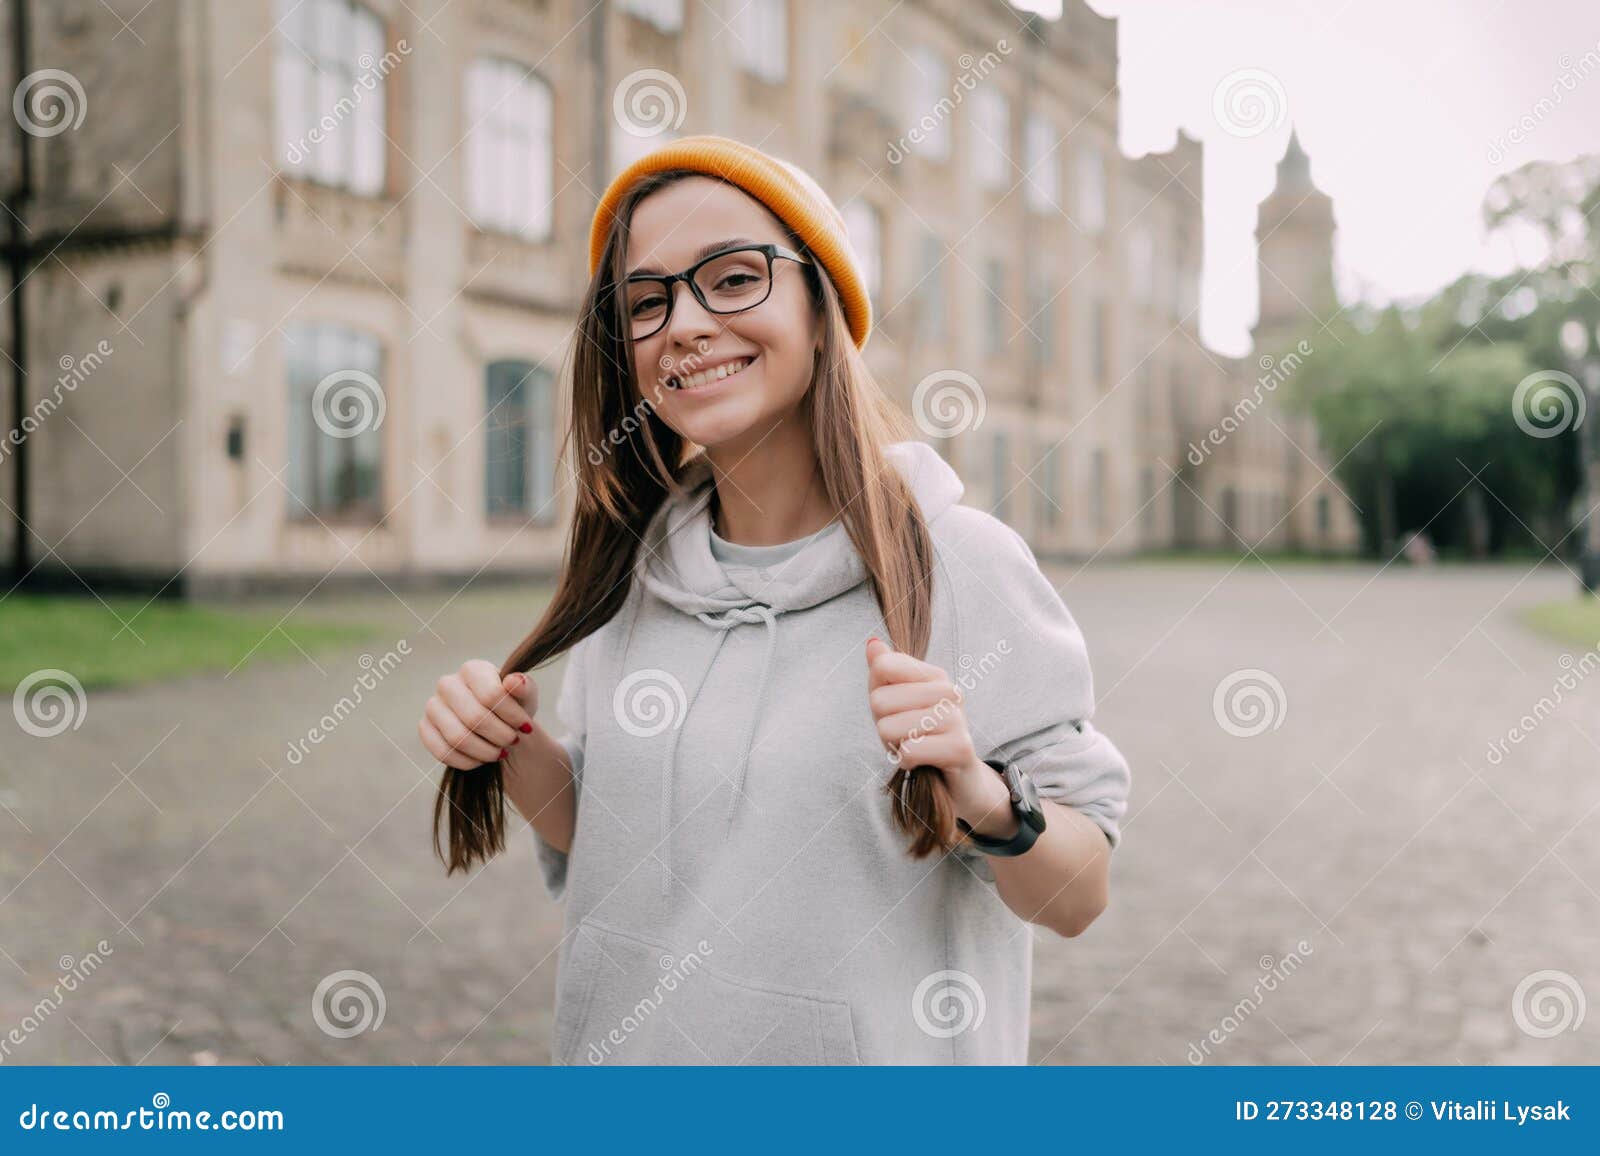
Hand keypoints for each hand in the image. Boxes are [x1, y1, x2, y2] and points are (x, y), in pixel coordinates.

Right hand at [419, 660, 538, 769]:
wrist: (496, 726)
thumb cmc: (511, 707)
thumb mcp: (526, 697)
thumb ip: (524, 688)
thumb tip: (515, 681)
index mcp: (472, 669)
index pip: (492, 695)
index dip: (512, 716)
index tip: (526, 727)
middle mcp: (447, 683)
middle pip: (474, 718)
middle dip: (500, 736)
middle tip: (513, 742)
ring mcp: (432, 706)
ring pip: (458, 738)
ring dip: (486, 751)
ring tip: (500, 752)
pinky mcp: (424, 728)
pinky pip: (443, 752)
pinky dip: (468, 762)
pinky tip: (482, 759)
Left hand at [864, 637, 1010, 829]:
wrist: (957, 781)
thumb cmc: (922, 738)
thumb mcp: (896, 704)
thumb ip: (883, 672)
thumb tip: (873, 643)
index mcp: (935, 675)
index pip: (882, 666)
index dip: (878, 695)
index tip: (897, 711)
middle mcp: (949, 690)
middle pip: (879, 700)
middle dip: (884, 725)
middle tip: (908, 736)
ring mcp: (957, 718)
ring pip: (889, 728)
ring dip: (895, 746)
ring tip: (917, 747)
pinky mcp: (960, 747)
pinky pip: (908, 751)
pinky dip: (907, 762)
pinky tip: (923, 762)